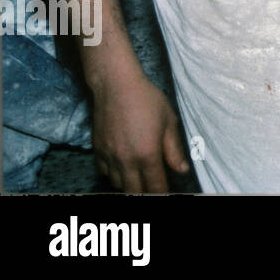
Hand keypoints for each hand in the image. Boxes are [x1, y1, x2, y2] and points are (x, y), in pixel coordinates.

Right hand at [91, 72, 190, 191]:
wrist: (116, 86)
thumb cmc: (147, 100)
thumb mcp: (169, 121)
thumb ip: (174, 149)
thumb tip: (182, 170)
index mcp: (147, 154)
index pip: (155, 187)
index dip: (163, 193)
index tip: (166, 192)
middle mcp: (126, 161)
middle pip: (134, 192)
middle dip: (145, 193)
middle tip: (153, 187)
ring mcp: (109, 157)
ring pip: (118, 185)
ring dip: (130, 185)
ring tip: (139, 178)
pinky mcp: (97, 151)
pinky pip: (105, 173)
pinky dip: (114, 175)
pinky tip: (123, 168)